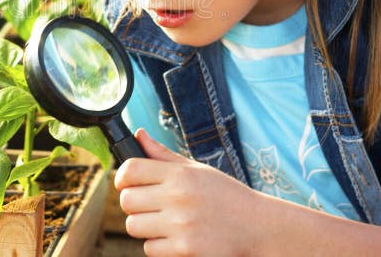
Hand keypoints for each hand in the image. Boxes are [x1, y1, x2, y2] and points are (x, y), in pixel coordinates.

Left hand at [115, 129, 264, 255]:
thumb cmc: (226, 196)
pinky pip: (150, 249)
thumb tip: (138, 134)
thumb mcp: (198, 170)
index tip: (127, 184)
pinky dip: (159, 246)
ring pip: (133, 226)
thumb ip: (163, 155)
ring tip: (165, 223)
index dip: (122, 178)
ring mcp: (181, 226)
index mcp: (180, 174)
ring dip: (145, 227)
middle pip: (127, 200)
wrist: (259, 227)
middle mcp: (178, 197)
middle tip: (151, 206)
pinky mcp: (185, 250)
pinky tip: (177, 238)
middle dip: (135, 205)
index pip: (130, 170)